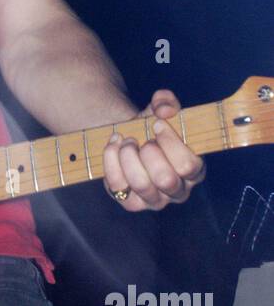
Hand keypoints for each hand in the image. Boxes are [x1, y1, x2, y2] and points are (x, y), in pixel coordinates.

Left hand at [102, 88, 205, 211]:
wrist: (130, 140)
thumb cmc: (152, 129)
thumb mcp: (161, 110)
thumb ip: (167, 102)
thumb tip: (164, 109)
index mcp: (195, 171)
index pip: (188, 165)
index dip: (170, 142)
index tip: (157, 124)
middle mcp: (178, 191)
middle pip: (165, 179)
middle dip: (149, 152)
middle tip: (142, 139)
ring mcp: (155, 200)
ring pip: (141, 184)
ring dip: (129, 156)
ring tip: (127, 141)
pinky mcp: (131, 203)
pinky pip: (118, 188)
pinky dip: (111, 162)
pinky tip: (113, 145)